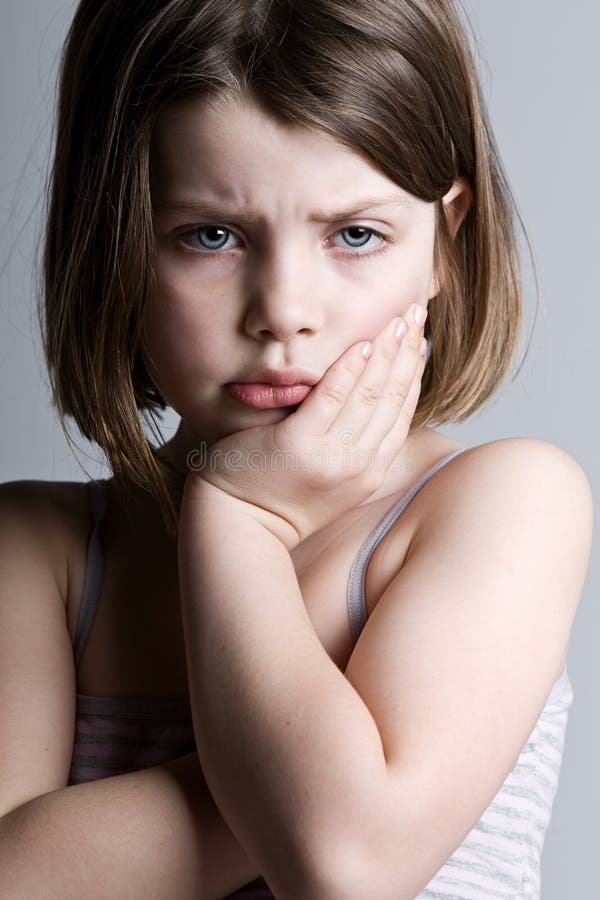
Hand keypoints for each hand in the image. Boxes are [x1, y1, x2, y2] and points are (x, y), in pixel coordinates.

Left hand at [184, 303, 427, 548]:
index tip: (420, 339)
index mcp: (369, 469)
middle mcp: (358, 464)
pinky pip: (330, 399)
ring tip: (398, 319)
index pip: (401, 410)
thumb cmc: (278, 495)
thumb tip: (369, 397)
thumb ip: (353, 442)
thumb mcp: (331, 476)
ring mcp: (330, 456)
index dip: (413, 371)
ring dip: (387, 352)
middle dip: (407, 351)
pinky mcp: (298, 445)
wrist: (239, 525)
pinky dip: (349, 370)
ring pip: (369, 395)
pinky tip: (361, 345)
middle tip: (416, 313)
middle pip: (392, 397)